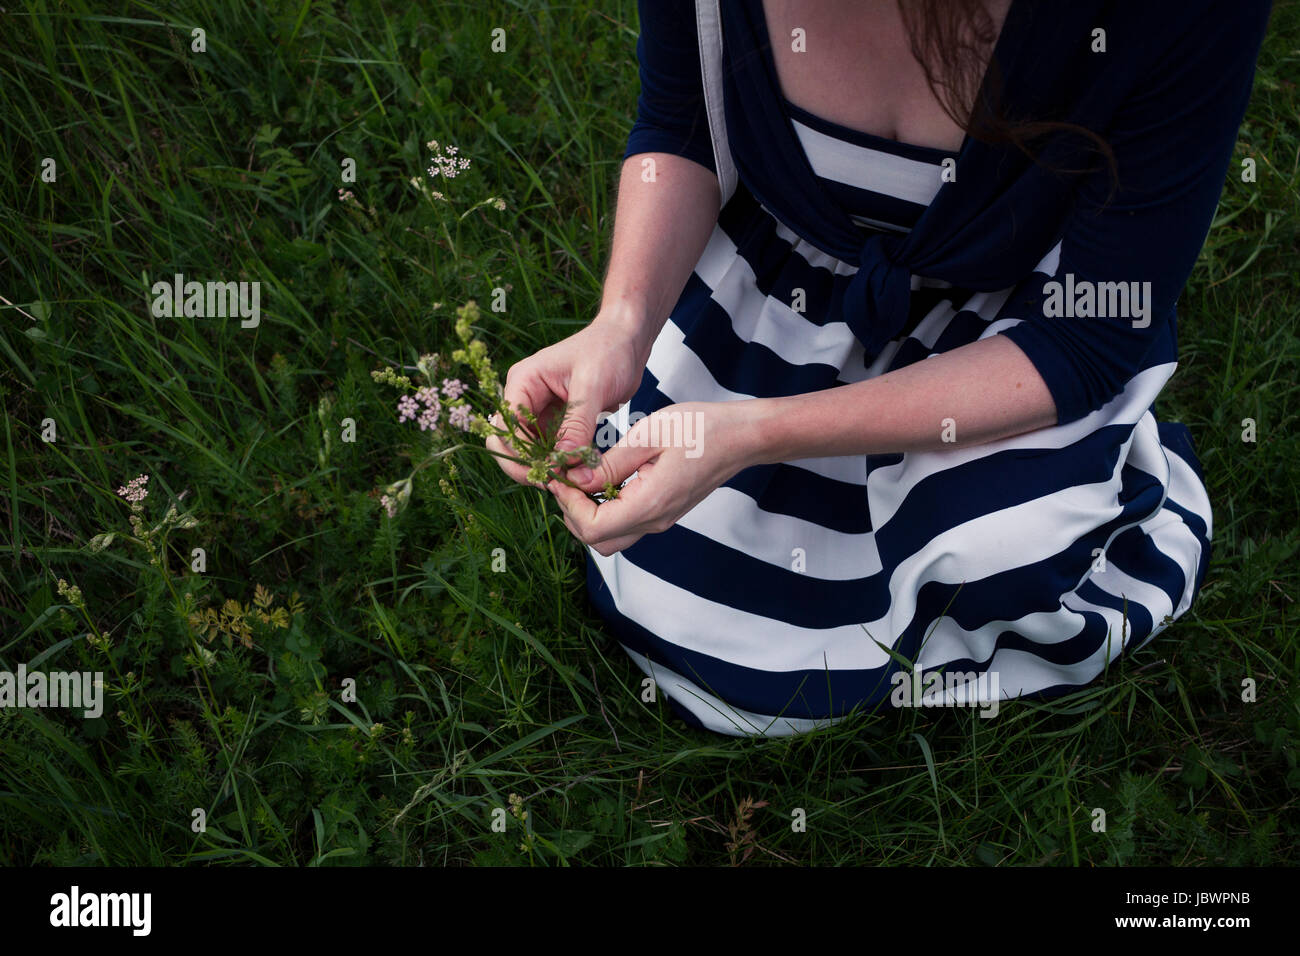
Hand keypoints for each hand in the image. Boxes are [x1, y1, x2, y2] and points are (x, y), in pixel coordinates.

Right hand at [486, 313, 649, 486]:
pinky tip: (580, 469)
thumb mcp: (593, 386)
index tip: (549, 472)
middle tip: (554, 483)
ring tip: (571, 479)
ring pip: (528, 450)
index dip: (522, 454)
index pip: (507, 426)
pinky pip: (549, 449)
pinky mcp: (557, 421)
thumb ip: (577, 424)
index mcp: (523, 381)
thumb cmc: (609, 350)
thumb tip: (563, 460)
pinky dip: (561, 462)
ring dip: (545, 467)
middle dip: (526, 465)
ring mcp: (540, 410)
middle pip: (508, 442)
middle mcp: (525, 397)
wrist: (629, 340)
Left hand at [548, 401, 758, 555]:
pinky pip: (625, 523)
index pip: (592, 527)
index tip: (559, 475)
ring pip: (610, 537)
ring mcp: (660, 520)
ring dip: (588, 514)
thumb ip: (610, 463)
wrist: (741, 437)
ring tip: (581, 477)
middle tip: (566, 478)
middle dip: (573, 513)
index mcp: (650, 504)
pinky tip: (601, 478)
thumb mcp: (648, 435)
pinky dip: (605, 509)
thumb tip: (575, 479)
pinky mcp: (663, 512)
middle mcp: (655, 521)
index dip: (568, 504)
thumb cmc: (700, 428)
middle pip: (597, 541)